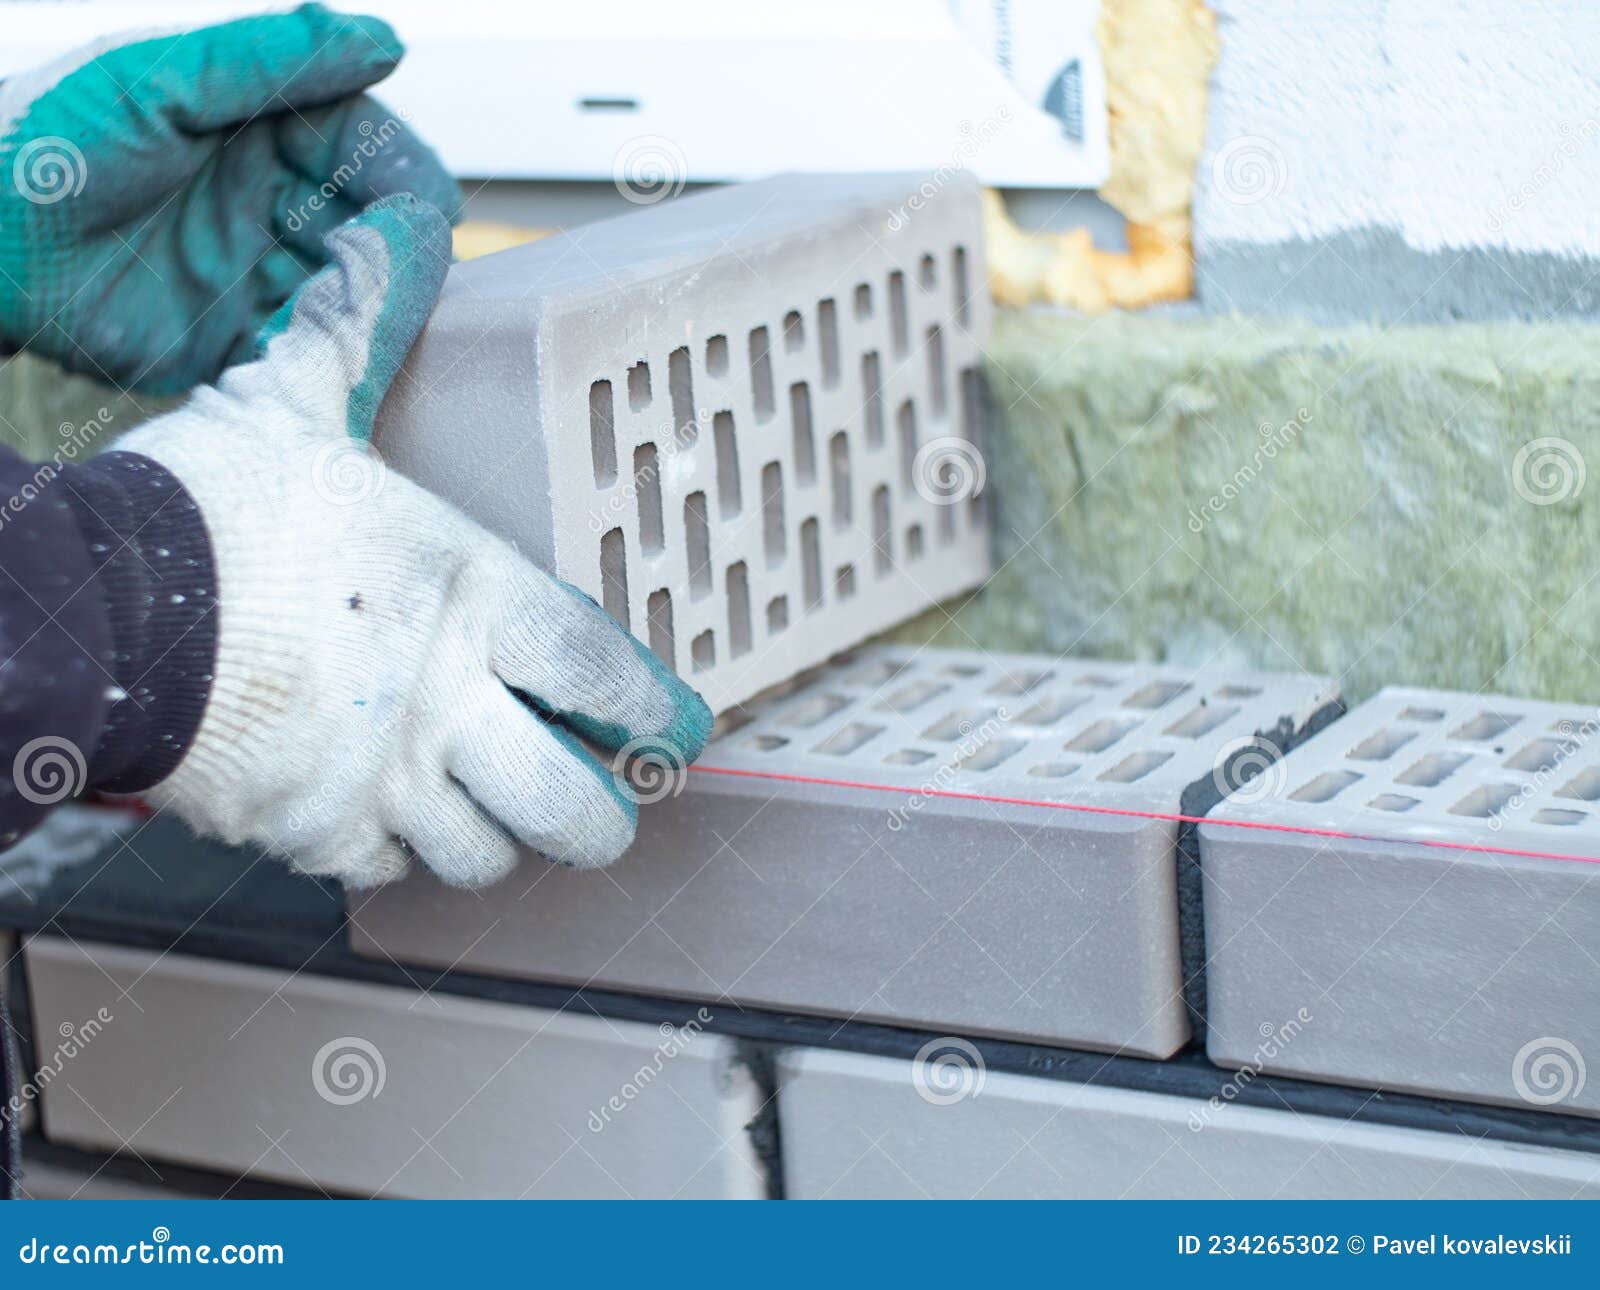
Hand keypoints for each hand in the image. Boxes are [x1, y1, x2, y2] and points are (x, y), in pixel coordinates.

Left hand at [0, 3, 459, 393]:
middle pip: (365, 220)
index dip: (399, 171)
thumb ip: (273, 60)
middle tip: (413, 266)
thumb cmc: (47, 143)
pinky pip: (301, 347)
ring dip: (369, 300)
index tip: (430, 204)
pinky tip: (336, 350)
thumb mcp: (159, 80)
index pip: (357, 143)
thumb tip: (386, 42)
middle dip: (395, 243)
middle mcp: (264, 197)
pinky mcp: (230, 339)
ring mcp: (251, 270)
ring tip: (376, 311)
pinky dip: (326, 350)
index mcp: (255, 125)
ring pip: (345, 288)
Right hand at [120, 196, 712, 887]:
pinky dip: (398, 855)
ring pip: (486, 855)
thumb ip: (355, 333)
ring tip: (491, 816)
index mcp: (467, 590)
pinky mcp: (313, 830)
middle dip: (602, 820)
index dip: (656, 708)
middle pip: (572, 803)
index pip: (603, 670)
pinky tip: (385, 820)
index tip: (684, 727)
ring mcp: (383, 776)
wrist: (91, 606)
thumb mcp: (292, 400)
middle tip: (606, 812)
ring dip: (499, 840)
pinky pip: (388, 869)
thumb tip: (380, 234)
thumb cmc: (202, 501)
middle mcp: (446, 697)